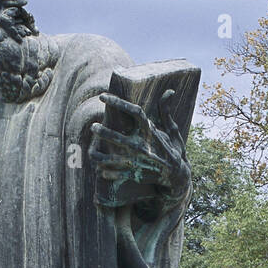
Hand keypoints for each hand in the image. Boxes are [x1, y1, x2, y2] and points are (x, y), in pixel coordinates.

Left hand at [89, 89, 189, 210]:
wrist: (177, 176)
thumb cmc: (171, 149)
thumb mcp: (172, 130)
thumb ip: (165, 111)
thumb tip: (169, 91)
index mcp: (152, 131)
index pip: (135, 112)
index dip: (118, 102)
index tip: (102, 96)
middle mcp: (145, 146)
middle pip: (120, 137)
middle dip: (104, 132)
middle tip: (93, 126)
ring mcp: (140, 162)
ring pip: (115, 158)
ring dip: (101, 155)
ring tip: (90, 151)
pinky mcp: (137, 175)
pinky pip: (117, 174)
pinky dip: (107, 172)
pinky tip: (98, 169)